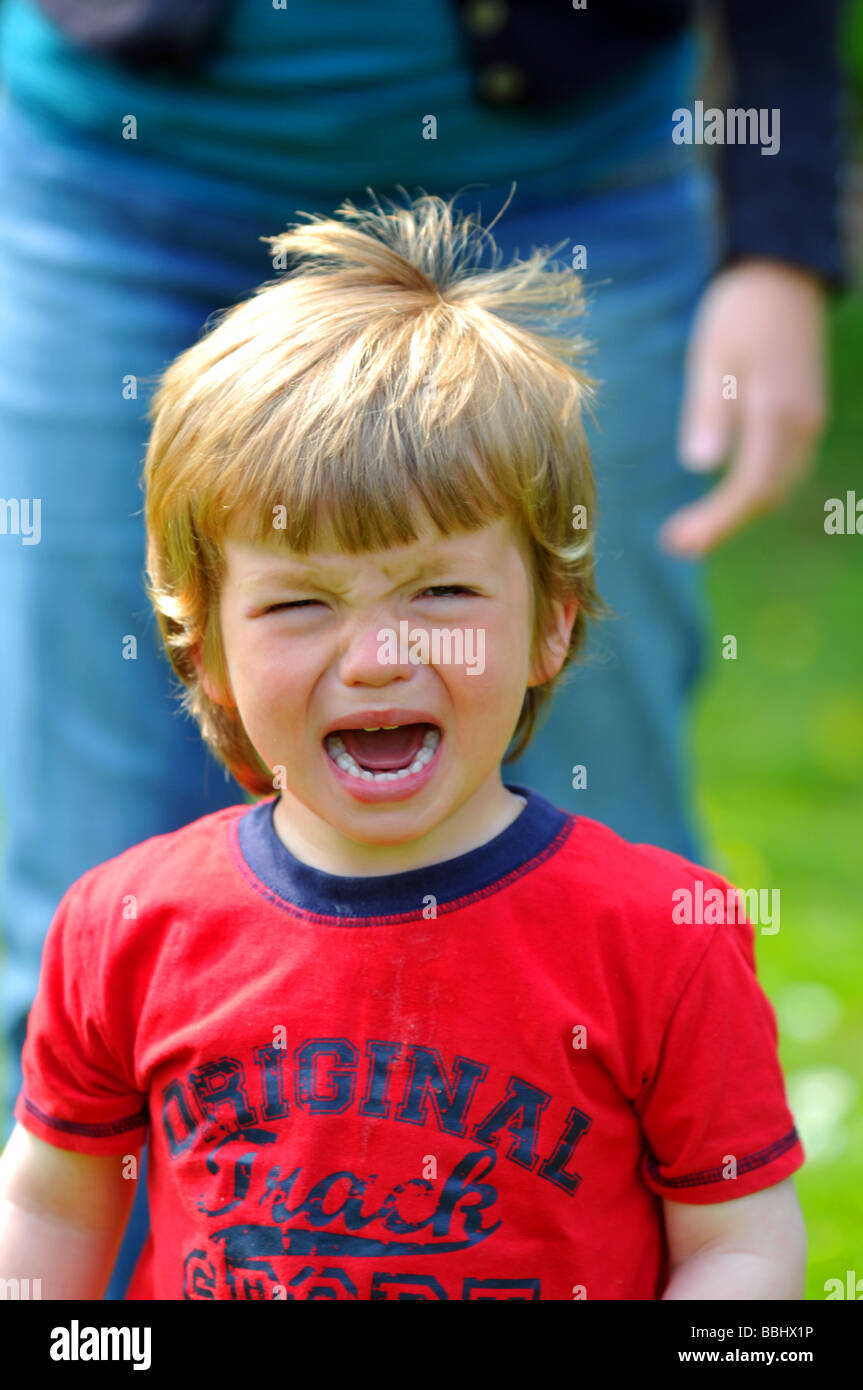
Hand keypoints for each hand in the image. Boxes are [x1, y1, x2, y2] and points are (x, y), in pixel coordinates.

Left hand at [660, 259, 827, 557]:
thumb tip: (701, 465)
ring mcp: (808, 423)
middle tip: (676, 545)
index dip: (717, 522)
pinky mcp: (803, 418)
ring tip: (692, 532)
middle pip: (766, 495)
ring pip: (777, 486)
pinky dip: (752, 492)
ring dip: (737, 514)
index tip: (678, 543)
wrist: (782, 276)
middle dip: (723, 526)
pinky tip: (721, 501)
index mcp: (777, 412)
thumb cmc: (739, 312)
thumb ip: (709, 412)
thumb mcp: (713, 358)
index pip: (750, 487)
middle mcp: (801, 425)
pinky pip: (781, 469)